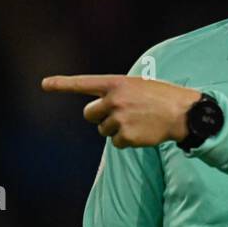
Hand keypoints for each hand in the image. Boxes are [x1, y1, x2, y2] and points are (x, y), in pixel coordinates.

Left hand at [42, 75, 201, 147]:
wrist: (183, 113)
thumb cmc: (161, 97)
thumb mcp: (136, 86)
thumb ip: (115, 94)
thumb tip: (98, 114)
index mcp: (115, 83)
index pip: (83, 83)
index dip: (62, 84)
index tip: (44, 84)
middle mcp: (113, 100)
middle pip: (89, 115)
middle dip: (99, 117)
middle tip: (119, 115)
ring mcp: (118, 119)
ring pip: (103, 131)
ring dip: (116, 129)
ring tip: (138, 122)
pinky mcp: (126, 137)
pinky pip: (117, 143)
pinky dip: (128, 141)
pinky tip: (143, 132)